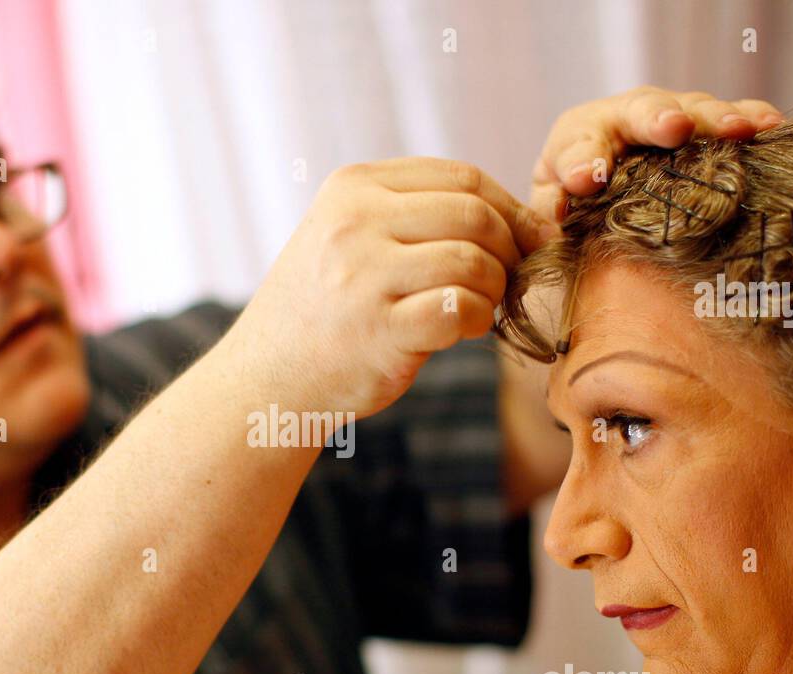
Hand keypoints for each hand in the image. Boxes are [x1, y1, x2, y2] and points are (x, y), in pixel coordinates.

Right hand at [230, 157, 556, 420]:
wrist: (267, 377)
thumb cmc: (324, 309)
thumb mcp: (347, 234)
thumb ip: (413, 214)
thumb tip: (519, 217)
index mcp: (353, 187)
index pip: (461, 176)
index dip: (509, 207)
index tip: (525, 237)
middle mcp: (356, 222)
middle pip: (474, 214)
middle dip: (509, 247)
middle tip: (510, 278)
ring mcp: (365, 276)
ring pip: (473, 260)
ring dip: (495, 288)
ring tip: (482, 306)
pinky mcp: (380, 329)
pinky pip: (460, 308)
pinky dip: (478, 320)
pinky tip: (464, 330)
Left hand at [531, 87, 783, 221]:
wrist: (600, 191)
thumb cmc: (572, 206)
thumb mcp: (553, 213)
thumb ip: (550, 213)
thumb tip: (560, 216)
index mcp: (576, 139)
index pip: (576, 147)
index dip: (583, 161)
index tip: (587, 180)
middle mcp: (624, 117)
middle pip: (641, 111)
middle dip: (658, 119)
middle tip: (673, 128)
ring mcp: (669, 117)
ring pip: (692, 109)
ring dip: (715, 119)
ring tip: (740, 129)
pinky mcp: (705, 128)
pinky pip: (730, 118)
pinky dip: (751, 119)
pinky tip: (771, 127)